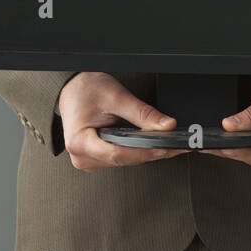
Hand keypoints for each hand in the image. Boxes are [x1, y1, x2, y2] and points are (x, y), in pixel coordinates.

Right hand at [57, 72, 186, 171]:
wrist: (72, 89)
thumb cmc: (85, 90)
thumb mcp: (116, 96)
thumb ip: (142, 113)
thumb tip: (166, 126)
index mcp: (80, 142)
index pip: (118, 153)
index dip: (145, 151)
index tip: (166, 148)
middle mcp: (83, 156)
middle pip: (124, 159)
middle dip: (153, 152)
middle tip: (178, 146)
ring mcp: (89, 160)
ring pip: (126, 161)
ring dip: (148, 153)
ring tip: (169, 144)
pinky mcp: (97, 159)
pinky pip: (122, 159)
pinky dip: (138, 151)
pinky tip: (153, 145)